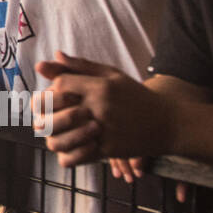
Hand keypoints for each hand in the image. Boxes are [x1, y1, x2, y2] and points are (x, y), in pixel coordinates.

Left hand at [34, 52, 177, 167]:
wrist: (168, 122)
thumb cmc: (135, 95)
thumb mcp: (112, 75)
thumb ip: (81, 66)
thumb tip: (54, 55)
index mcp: (100, 87)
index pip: (60, 85)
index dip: (51, 90)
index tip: (56, 94)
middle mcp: (100, 108)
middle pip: (54, 111)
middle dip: (44, 113)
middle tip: (46, 115)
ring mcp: (104, 131)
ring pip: (59, 139)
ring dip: (51, 136)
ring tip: (53, 133)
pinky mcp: (108, 151)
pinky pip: (75, 157)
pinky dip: (66, 154)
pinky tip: (68, 147)